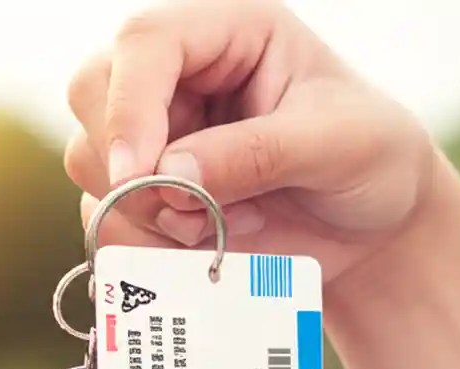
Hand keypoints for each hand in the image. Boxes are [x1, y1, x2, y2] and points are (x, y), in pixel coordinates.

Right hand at [65, 0, 452, 282]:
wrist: (369, 230)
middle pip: (91, 92)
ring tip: (226, 222)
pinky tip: (208, 242)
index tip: (138, 172)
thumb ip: (259, 152)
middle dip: (127, 163)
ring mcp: (153, 134)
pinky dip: (148, 245)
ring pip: (89, 162)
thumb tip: (170, 173)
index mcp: (229, 33)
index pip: (147, 41)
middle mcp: (178, 75)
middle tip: (188, 209)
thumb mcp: (339, 145)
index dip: (130, 104)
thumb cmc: (370, 162)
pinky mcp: (144, 191)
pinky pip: (104, 220)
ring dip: (146, 210)